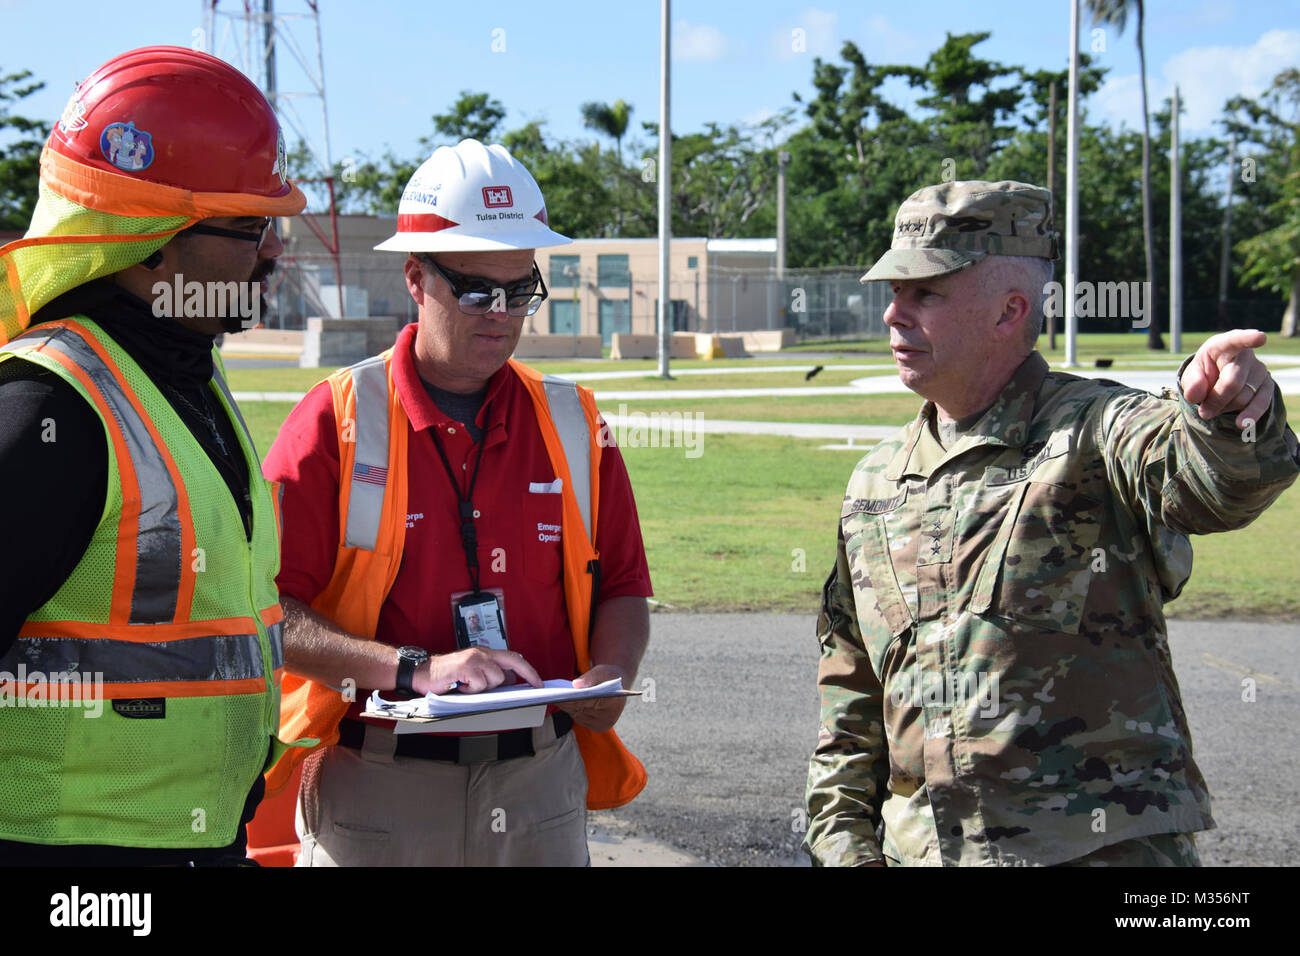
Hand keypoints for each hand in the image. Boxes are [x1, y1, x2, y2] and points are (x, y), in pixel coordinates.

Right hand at [417, 647, 541, 694]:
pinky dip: (472, 691)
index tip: (539, 683)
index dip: (528, 670)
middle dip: (528, 674)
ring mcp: (474, 659)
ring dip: (485, 688)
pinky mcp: (465, 667)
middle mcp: (481, 653)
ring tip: (469, 687)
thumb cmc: (447, 676)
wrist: (421, 673)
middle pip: (513, 661)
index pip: (513, 658)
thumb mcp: (472, 673)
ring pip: (496, 678)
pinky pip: (480, 684)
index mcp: (485, 653)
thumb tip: (510, 681)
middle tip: (536, 686)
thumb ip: (490, 674)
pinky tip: (460, 687)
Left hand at [557, 664, 629, 732]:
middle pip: (583, 709)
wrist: (617, 687)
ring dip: (566, 706)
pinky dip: (570, 709)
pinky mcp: (596, 727)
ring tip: (553, 698)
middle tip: (551, 695)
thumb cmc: (609, 676)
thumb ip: (591, 677)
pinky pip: (578, 718)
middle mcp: (610, 717)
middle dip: (567, 701)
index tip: (561, 694)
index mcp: (615, 702)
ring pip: (578, 714)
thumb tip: (575, 685)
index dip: (576, 698)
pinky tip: (561, 702)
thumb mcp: (602, 671)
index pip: (591, 701)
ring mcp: (603, 724)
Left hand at [1180, 329, 1274, 428]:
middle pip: (1233, 382)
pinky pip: (1261, 403)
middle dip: (1216, 400)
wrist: (1218, 381)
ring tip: (1216, 406)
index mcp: (1223, 345)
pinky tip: (1242, 423)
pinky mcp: (1267, 386)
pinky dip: (1250, 415)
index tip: (1260, 337)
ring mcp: (1259, 370)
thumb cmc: (1204, 374)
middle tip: (1204, 411)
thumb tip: (1195, 395)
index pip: (1235, 340)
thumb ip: (1191, 383)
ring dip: (1226, 408)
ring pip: (1243, 396)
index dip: (1247, 338)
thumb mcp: (1192, 376)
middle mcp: (1245, 355)